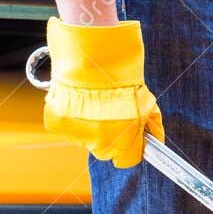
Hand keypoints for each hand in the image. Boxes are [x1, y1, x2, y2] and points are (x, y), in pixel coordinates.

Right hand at [41, 17, 164, 167]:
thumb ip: (151, 125)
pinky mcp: (56, 123)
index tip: (130, 138)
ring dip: (90, 126)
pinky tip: (79, 99)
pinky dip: (72, 118)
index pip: (127, 160)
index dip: (130, 148)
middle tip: (111, 112)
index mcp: (124, 135)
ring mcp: (75, 132)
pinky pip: (68, 128)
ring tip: (94, 101)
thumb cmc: (122, 74)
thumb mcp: (146, 99)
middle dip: (111, 136)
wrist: (91, 53)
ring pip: (85, 139)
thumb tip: (155, 142)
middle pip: (106, 151)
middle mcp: (99, 138)